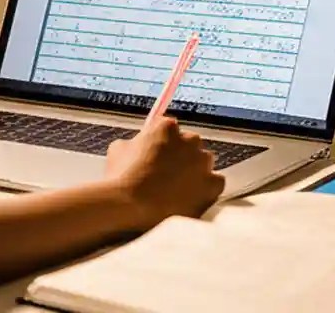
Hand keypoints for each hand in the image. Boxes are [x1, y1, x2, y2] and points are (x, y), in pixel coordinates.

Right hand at [104, 117, 224, 225]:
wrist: (131, 206)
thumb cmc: (121, 178)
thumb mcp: (118, 149)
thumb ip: (134, 142)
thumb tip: (138, 146)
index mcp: (166, 127)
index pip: (169, 128)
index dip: (162, 142)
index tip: (157, 152)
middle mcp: (189, 140)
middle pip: (190, 143)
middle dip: (180, 155)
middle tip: (165, 172)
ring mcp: (203, 162)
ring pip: (204, 162)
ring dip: (194, 171)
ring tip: (176, 188)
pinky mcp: (212, 184)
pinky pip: (216, 182)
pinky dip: (206, 188)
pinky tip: (191, 196)